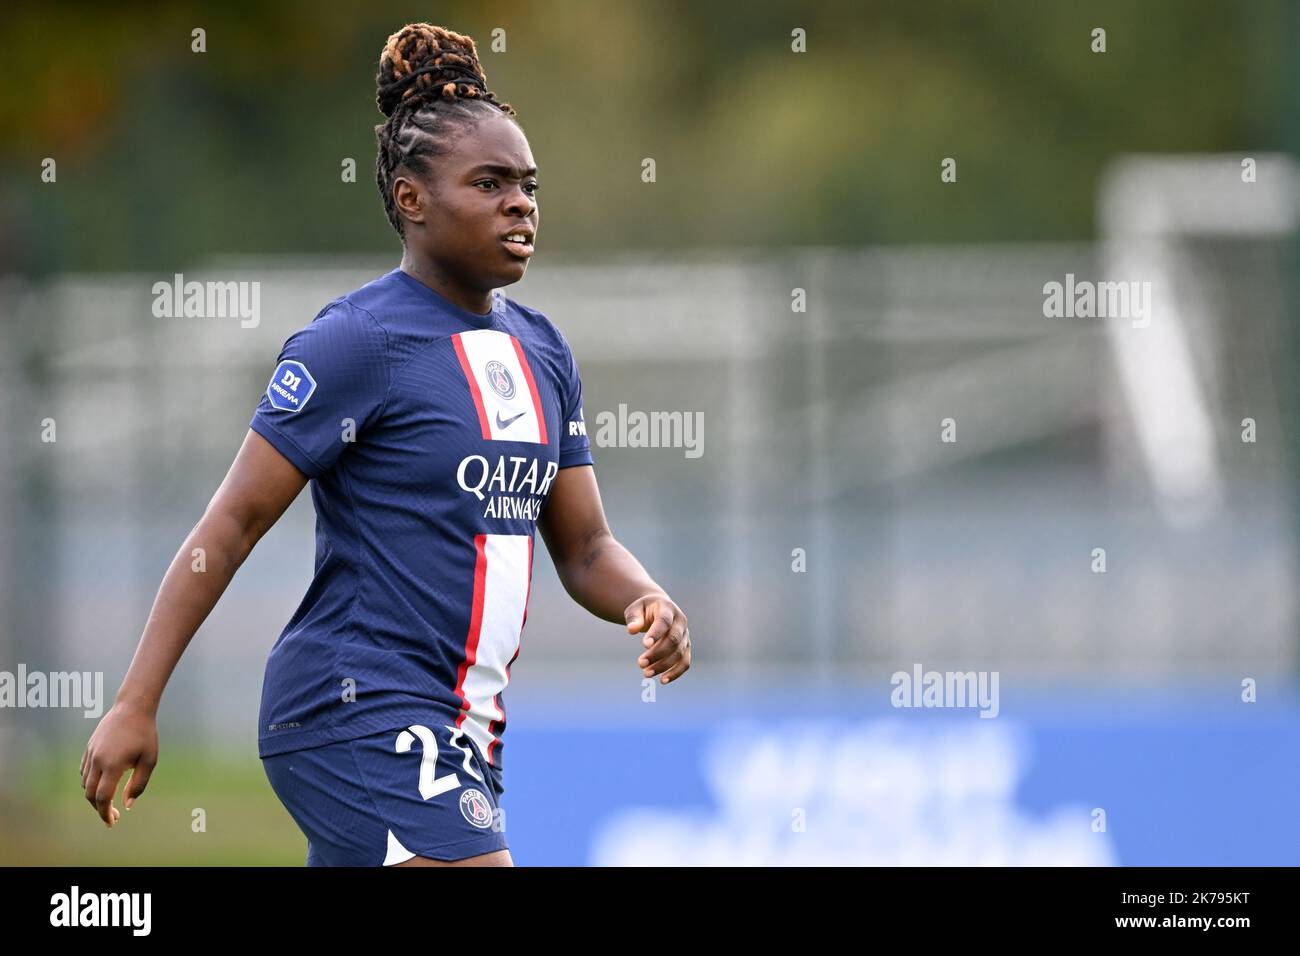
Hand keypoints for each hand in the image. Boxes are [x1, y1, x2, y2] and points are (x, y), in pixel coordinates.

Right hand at [81, 701, 158, 827]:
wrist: (132, 708)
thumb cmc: (145, 734)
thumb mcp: (149, 760)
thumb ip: (138, 784)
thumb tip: (127, 805)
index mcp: (113, 765)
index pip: (102, 797)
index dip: (105, 813)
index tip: (112, 822)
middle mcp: (97, 760)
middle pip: (89, 794)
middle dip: (99, 808)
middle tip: (113, 816)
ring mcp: (90, 753)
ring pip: (85, 783)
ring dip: (94, 796)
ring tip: (109, 800)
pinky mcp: (88, 748)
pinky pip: (84, 771)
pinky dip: (90, 782)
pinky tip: (102, 784)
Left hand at [625, 593, 690, 684]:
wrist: (659, 608)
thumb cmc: (645, 610)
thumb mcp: (636, 608)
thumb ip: (634, 618)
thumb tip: (632, 629)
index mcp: (668, 609)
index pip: (664, 622)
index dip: (656, 633)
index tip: (644, 645)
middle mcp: (680, 622)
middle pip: (673, 640)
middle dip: (657, 653)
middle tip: (640, 663)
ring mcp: (685, 635)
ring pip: (679, 653)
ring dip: (664, 665)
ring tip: (646, 673)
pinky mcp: (686, 647)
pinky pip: (685, 662)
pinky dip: (675, 672)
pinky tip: (662, 680)